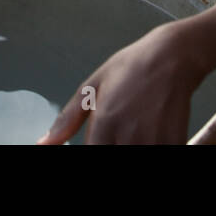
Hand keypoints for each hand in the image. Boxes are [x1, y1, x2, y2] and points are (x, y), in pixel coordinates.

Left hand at [37, 22, 197, 144]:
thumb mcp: (92, 87)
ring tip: (132, 129)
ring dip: (130, 146)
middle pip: (113, 157)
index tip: (97, 141)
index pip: (90, 153)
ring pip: (135, 156)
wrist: (172, 58)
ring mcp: (153, 142)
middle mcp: (128, 136)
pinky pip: (160, 153)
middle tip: (114, 133)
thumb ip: (67, 120)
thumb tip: (43, 143)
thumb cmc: (131, 67)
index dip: (91, 150)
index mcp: (104, 123)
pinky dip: (151, 146)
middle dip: (111, 147)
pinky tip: (148, 133)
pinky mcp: (173, 142)